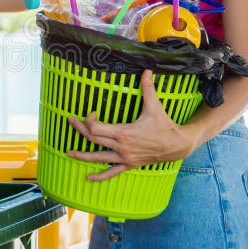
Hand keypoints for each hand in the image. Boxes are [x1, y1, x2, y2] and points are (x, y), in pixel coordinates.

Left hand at [67, 70, 195, 180]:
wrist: (177, 145)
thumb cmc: (165, 125)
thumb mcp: (154, 106)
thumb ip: (148, 88)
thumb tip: (147, 70)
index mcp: (123, 133)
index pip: (96, 128)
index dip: (89, 120)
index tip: (92, 112)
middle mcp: (121, 147)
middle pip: (93, 139)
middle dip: (79, 130)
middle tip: (70, 121)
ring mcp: (124, 157)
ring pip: (97, 158)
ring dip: (82, 155)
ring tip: (69, 153)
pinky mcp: (129, 164)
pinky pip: (111, 173)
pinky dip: (99, 176)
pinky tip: (89, 178)